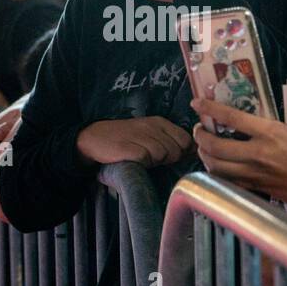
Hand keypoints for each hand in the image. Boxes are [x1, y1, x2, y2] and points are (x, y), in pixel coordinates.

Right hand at [76, 116, 192, 166]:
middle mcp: (152, 126)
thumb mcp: (149, 133)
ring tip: (141, 157)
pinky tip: (133, 160)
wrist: (95, 138)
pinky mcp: (130, 148)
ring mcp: (141, 136)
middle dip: (169, 159)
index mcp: (159, 122)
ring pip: (164, 155)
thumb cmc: (125, 139)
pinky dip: (142, 163)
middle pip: (176, 150)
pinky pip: (147, 159)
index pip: (186, 139)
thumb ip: (170, 140)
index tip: (172, 157)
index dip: (183, 152)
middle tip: (152, 158)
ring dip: (155, 162)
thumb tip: (191, 152)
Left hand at [190, 98, 286, 204]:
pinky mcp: (256, 188)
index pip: (231, 117)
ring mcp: (255, 173)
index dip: (209, 109)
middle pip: (215, 145)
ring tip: (203, 147)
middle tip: (198, 130)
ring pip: (216, 166)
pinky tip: (216, 167)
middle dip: (200, 136)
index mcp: (269, 133)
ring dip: (204, 155)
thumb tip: (244, 122)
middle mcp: (257, 153)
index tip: (196, 103)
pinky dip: (217, 173)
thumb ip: (267, 127)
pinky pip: (227, 181)